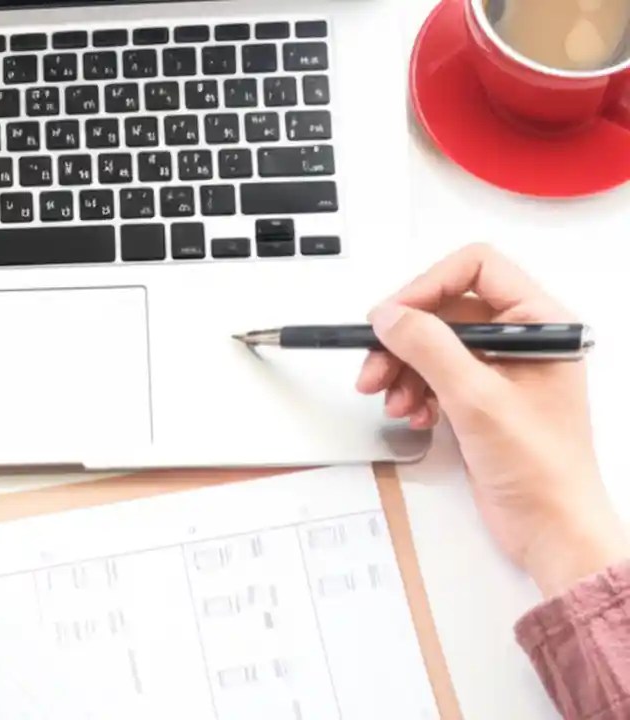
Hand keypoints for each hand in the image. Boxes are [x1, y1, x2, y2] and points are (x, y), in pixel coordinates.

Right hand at [356, 244, 628, 596]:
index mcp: (539, 324)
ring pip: (434, 344)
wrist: (551, 528)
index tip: (392, 318)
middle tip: (373, 369)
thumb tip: (389, 315)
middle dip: (404, 341)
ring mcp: (501, 369)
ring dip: (403, 370)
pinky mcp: (482, 398)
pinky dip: (415, 391)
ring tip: (391, 401)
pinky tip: (412, 415)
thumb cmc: (542, 469)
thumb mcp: (477, 399)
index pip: (477, 268)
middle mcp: (521, 339)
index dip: (428, 286)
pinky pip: (435, 375)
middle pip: (445, 310)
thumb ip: (430, 348)